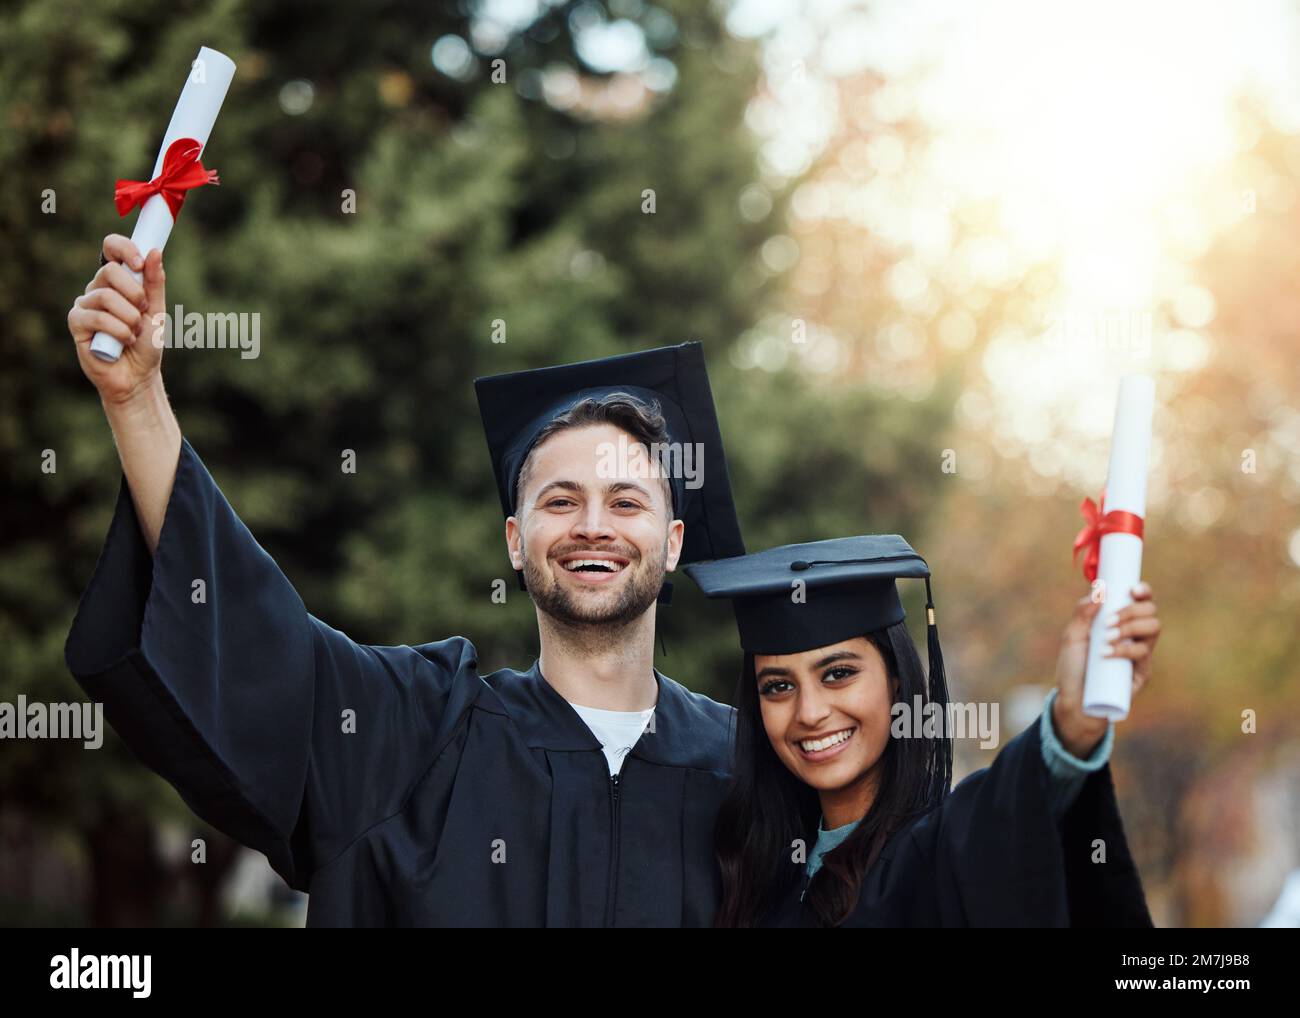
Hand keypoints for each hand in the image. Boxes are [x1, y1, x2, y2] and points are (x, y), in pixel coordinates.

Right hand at [67, 234, 166, 404]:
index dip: (124, 249)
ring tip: (134, 333)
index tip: (139, 263)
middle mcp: (98, 289)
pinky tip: (124, 342)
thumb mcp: (157, 310)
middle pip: (110, 271)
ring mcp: (85, 305)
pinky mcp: (76, 323)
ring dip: (129, 318)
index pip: (111, 248)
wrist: (138, 376)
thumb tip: (154, 251)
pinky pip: (97, 317)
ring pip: (106, 296)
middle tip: (143, 312)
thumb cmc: (147, 343)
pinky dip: (118, 331)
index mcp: (117, 281)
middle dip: (135, 294)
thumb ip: (154, 283)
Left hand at [1052, 582, 1160, 756]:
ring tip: (1107, 638)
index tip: (1133, 589)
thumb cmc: (1072, 668)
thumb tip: (1099, 590)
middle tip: (1109, 622)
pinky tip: (1106, 654)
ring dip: (1131, 627)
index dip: (1143, 591)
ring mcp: (1140, 653)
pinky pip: (1143, 654)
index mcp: (1119, 622)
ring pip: (1154, 628)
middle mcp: (1134, 635)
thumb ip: (1082, 613)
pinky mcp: (1142, 672)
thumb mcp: (1071, 637)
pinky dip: (1125, 650)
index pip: (1140, 601)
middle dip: (1132, 611)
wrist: (1074, 701)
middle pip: (1151, 611)